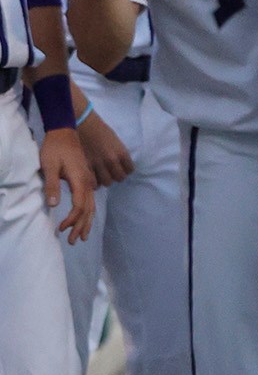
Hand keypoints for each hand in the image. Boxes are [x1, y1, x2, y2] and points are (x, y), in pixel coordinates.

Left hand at [39, 128, 94, 243]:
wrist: (65, 132)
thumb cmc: (55, 148)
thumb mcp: (49, 165)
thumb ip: (52, 185)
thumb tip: (54, 205)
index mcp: (80, 180)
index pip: (79, 206)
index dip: (71, 220)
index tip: (61, 229)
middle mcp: (88, 183)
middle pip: (88, 209)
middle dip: (81, 227)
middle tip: (74, 241)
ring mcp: (89, 181)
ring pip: (92, 206)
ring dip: (86, 222)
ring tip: (82, 236)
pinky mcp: (87, 179)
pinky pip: (91, 200)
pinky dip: (88, 212)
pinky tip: (85, 218)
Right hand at [76, 108, 133, 186]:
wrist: (82, 123)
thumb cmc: (100, 130)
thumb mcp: (115, 141)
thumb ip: (119, 154)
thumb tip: (122, 167)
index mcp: (121, 152)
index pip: (130, 170)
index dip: (125, 170)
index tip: (121, 168)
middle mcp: (111, 160)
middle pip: (119, 178)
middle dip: (115, 176)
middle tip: (110, 172)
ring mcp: (98, 164)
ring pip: (107, 182)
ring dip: (105, 179)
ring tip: (100, 175)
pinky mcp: (85, 166)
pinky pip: (93, 182)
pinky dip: (94, 182)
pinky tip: (92, 177)